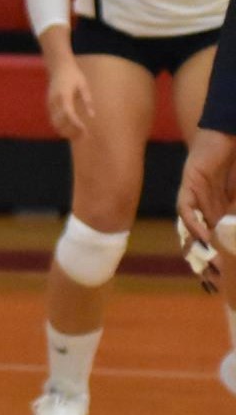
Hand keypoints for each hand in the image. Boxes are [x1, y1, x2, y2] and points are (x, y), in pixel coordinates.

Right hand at [45, 61, 95, 137]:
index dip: (76, 124)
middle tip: (83, 137)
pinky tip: (70, 129)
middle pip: (60, 122)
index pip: (69, 114)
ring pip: (55, 123)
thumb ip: (87, 100)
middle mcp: (54, 101)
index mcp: (64, 96)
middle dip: (71, 131)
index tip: (84, 131)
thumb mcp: (84, 86)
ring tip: (78, 136)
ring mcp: (50, 104)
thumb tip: (92, 116)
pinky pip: (53, 119)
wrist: (59, 67)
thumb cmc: (74, 75)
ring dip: (65, 131)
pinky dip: (61, 126)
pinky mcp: (49, 105)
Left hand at [178, 129, 235, 289]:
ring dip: (198, 244)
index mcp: (218, 210)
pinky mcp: (189, 185)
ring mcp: (195, 197)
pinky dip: (193, 221)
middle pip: (200, 237)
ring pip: (191, 226)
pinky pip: (186, 208)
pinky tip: (202, 234)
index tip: (223, 277)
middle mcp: (203, 207)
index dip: (218, 256)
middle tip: (215, 278)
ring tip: (209, 261)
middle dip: (206, 257)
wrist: (228, 136)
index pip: (215, 238)